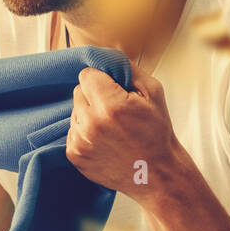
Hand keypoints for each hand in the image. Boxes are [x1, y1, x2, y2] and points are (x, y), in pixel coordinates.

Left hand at [65, 63, 183, 201]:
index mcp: (111, 105)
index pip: (86, 75)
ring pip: (74, 112)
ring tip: (111, 128)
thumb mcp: (154, 93)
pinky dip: (85, 133)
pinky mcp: (75, 155)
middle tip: (115, 111)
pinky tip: (105, 140)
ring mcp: (80, 141)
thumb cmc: (157, 132)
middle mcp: (91, 123)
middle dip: (94, 96)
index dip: (102, 80)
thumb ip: (129, 69)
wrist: (157, 174)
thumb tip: (108, 57)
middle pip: (78, 92)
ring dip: (89, 115)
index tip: (114, 90)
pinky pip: (72, 131)